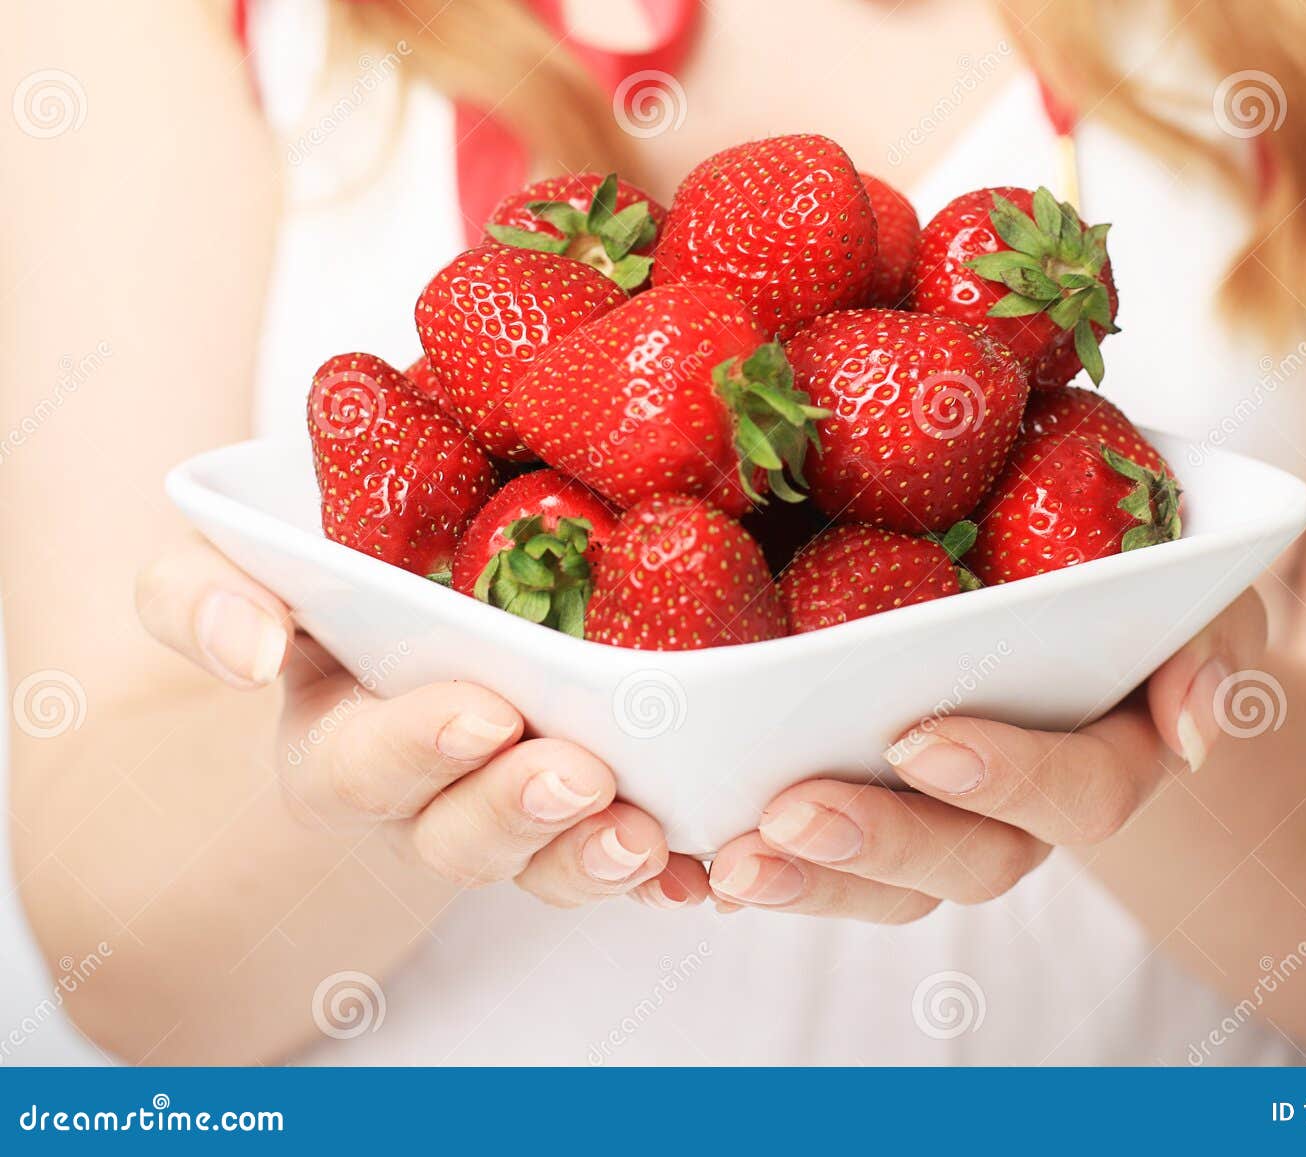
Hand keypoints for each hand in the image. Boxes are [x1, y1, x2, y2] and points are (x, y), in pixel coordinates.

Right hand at [135, 537, 709, 909]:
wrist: (424, 581)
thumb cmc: (331, 573)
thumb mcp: (241, 562)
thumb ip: (202, 594)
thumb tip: (247, 651)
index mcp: (341, 744)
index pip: (360, 767)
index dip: (414, 747)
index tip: (482, 712)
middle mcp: (428, 800)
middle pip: (462, 838)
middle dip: (518, 812)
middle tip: (579, 773)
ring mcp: (514, 815)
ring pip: (547, 864)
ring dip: (594, 858)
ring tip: (647, 836)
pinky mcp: (590, 817)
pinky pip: (625, 862)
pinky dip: (663, 872)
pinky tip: (703, 868)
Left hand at [708, 590, 1268, 919]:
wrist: (1082, 588)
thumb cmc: (1141, 575)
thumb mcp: (1199, 586)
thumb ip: (1209, 635)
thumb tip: (1193, 726)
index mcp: (1111, 752)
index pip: (1077, 789)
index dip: (1004, 777)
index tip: (920, 741)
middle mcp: (1028, 809)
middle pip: (969, 861)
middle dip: (880, 842)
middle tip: (789, 818)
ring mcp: (948, 819)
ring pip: (887, 883)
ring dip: (809, 880)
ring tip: (730, 862)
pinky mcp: (874, 805)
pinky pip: (825, 860)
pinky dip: (767, 867)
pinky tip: (694, 858)